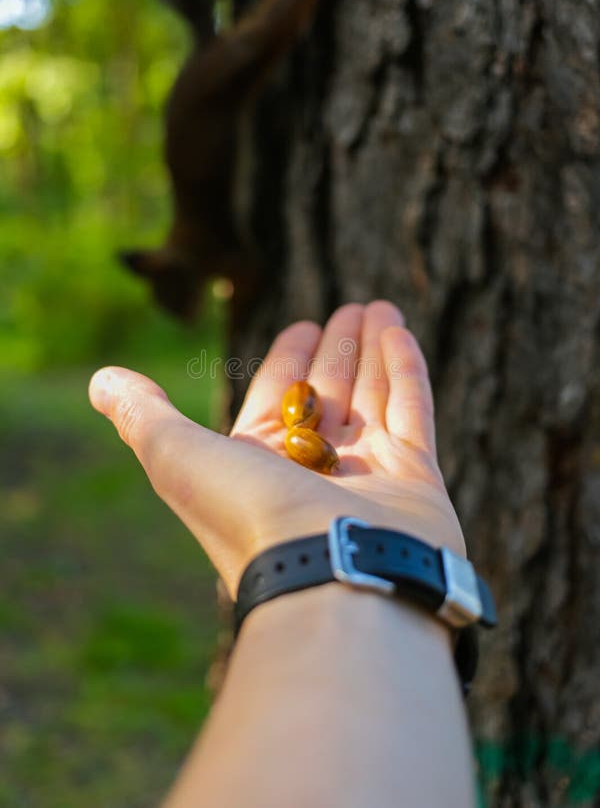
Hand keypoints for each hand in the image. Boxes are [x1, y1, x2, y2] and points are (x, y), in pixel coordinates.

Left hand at [89, 301, 463, 596]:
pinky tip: (400, 333)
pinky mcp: (416, 481)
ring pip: (372, 397)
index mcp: (262, 466)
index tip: (303, 326)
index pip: (278, 398)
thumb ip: (144, 416)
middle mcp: (315, 470)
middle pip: (328, 393)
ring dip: (375, 350)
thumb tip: (101, 381)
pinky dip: (406, 371)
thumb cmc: (248, 515)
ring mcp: (369, 476)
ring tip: (382, 308)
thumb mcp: (177, 457)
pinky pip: (411, 412)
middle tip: (352, 309)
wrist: (330, 577)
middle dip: (338, 350)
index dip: (289, 360)